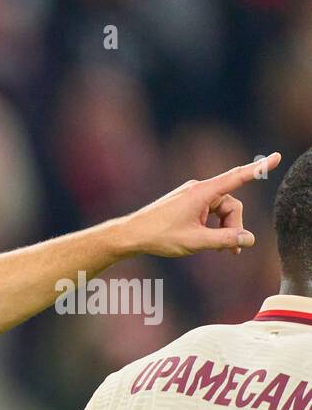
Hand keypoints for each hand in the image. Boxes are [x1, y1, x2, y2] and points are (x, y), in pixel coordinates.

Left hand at [121, 152, 280, 257]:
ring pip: (221, 211)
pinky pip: (209, 213)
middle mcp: (198, 189)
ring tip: (220, 251)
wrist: (131, 235)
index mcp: (202, 192)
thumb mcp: (195, 242)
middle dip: (233, 228)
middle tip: (231, 251)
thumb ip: (225, 241)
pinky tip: (209, 244)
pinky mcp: (187, 203)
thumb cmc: (159, 236)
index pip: (237, 178)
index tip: (277, 158)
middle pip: (231, 205)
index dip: (259, 169)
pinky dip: (213, 227)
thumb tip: (249, 239)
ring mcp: (192, 195)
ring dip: (224, 230)